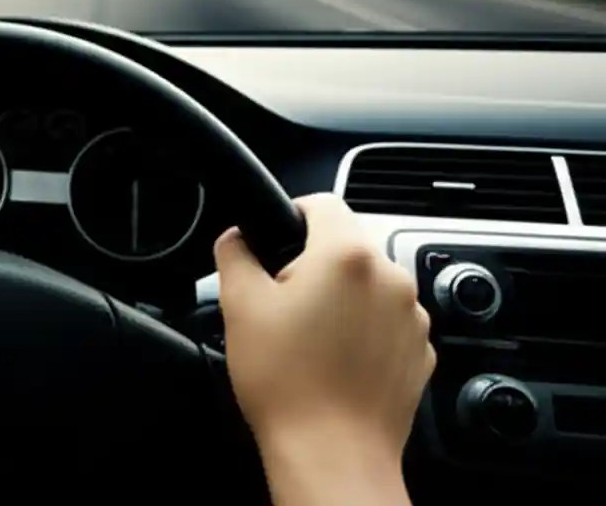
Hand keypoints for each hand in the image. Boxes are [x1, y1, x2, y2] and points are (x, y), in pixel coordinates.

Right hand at [215, 193, 433, 504]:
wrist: (332, 454)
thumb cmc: (288, 384)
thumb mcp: (240, 305)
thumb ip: (235, 253)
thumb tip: (237, 237)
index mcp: (346, 254)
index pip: (321, 202)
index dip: (290, 216)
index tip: (274, 245)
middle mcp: (390, 277)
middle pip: (347, 243)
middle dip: (314, 263)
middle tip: (282, 304)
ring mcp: (413, 316)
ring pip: (368, 284)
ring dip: (342, 297)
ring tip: (309, 339)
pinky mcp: (421, 350)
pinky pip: (387, 321)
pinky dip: (363, 330)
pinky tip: (334, 360)